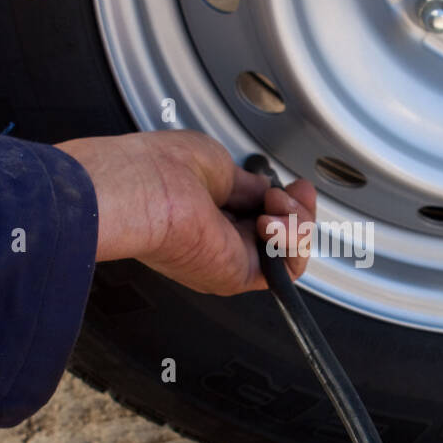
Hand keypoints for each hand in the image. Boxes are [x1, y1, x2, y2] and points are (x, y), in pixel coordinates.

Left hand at [55, 130, 315, 294]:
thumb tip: (266, 189)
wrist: (143, 190)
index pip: (266, 214)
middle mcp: (223, 240)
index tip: (293, 184)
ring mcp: (232, 258)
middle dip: (299, 209)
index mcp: (211, 213)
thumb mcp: (218, 166)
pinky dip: (293, 243)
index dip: (288, 200)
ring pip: (291, 252)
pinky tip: (272, 222)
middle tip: (284, 193)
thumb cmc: (160, 170)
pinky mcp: (238, 275)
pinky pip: (287, 269)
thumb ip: (246, 185)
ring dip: (298, 223)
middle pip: (285, 234)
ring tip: (274, 206)